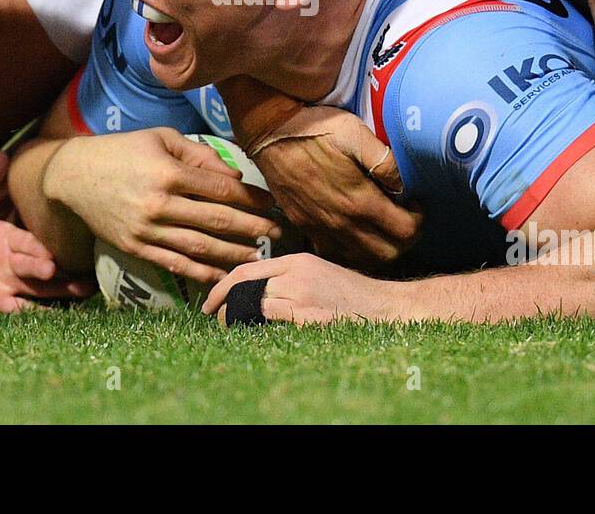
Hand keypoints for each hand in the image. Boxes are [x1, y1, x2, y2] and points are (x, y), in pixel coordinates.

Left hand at [0, 152, 94, 311]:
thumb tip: (2, 153)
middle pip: (39, 264)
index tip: (59, 247)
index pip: (31, 240)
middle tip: (63, 269)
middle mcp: (11, 260)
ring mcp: (4, 283)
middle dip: (55, 267)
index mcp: (6, 235)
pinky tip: (55, 317)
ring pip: (39, 287)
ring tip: (81, 290)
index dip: (44, 244)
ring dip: (60, 288)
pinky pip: (20, 310)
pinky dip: (38, 313)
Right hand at [44, 128, 282, 282]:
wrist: (73, 176)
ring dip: (233, 254)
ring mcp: (146, 229)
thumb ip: (200, 155)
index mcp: (168, 172)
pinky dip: (201, 271)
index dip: (252, 198)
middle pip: (217, 221)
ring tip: (258, 256)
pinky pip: (174, 263)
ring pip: (200, 247)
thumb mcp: (162, 138)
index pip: (222, 189)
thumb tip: (235, 176)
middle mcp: (159, 204)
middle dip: (252, 228)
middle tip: (277, 233)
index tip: (272, 204)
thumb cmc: (123, 151)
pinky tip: (223, 274)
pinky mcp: (135, 247)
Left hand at [202, 252, 402, 324]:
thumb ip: (288, 277)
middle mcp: (296, 274)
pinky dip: (259, 327)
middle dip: (223, 302)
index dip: (223, 285)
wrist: (383, 306)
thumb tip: (254, 291)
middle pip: (245, 286)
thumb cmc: (351, 294)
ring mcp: (302, 295)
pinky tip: (257, 334)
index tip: (210, 300)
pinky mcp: (308, 316)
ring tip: (232, 327)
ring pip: (254, 304)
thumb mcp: (318, 272)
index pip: (248, 269)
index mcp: (297, 260)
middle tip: (212, 316)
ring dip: (238, 318)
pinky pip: (271, 320)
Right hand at [250, 106, 420, 268]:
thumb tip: (403, 186)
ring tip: (382, 225)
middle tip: (404, 218)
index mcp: (359, 201)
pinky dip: (352, 250)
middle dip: (405, 240)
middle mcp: (341, 223)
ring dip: (379, 247)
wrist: (270, 133)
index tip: (415, 203)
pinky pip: (335, 253)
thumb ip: (384, 162)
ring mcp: (321, 229)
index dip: (418, 221)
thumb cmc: (315, 129)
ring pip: (362, 259)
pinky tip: (355, 229)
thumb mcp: (356, 133)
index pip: (405, 232)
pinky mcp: (305, 227)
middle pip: (388, 254)